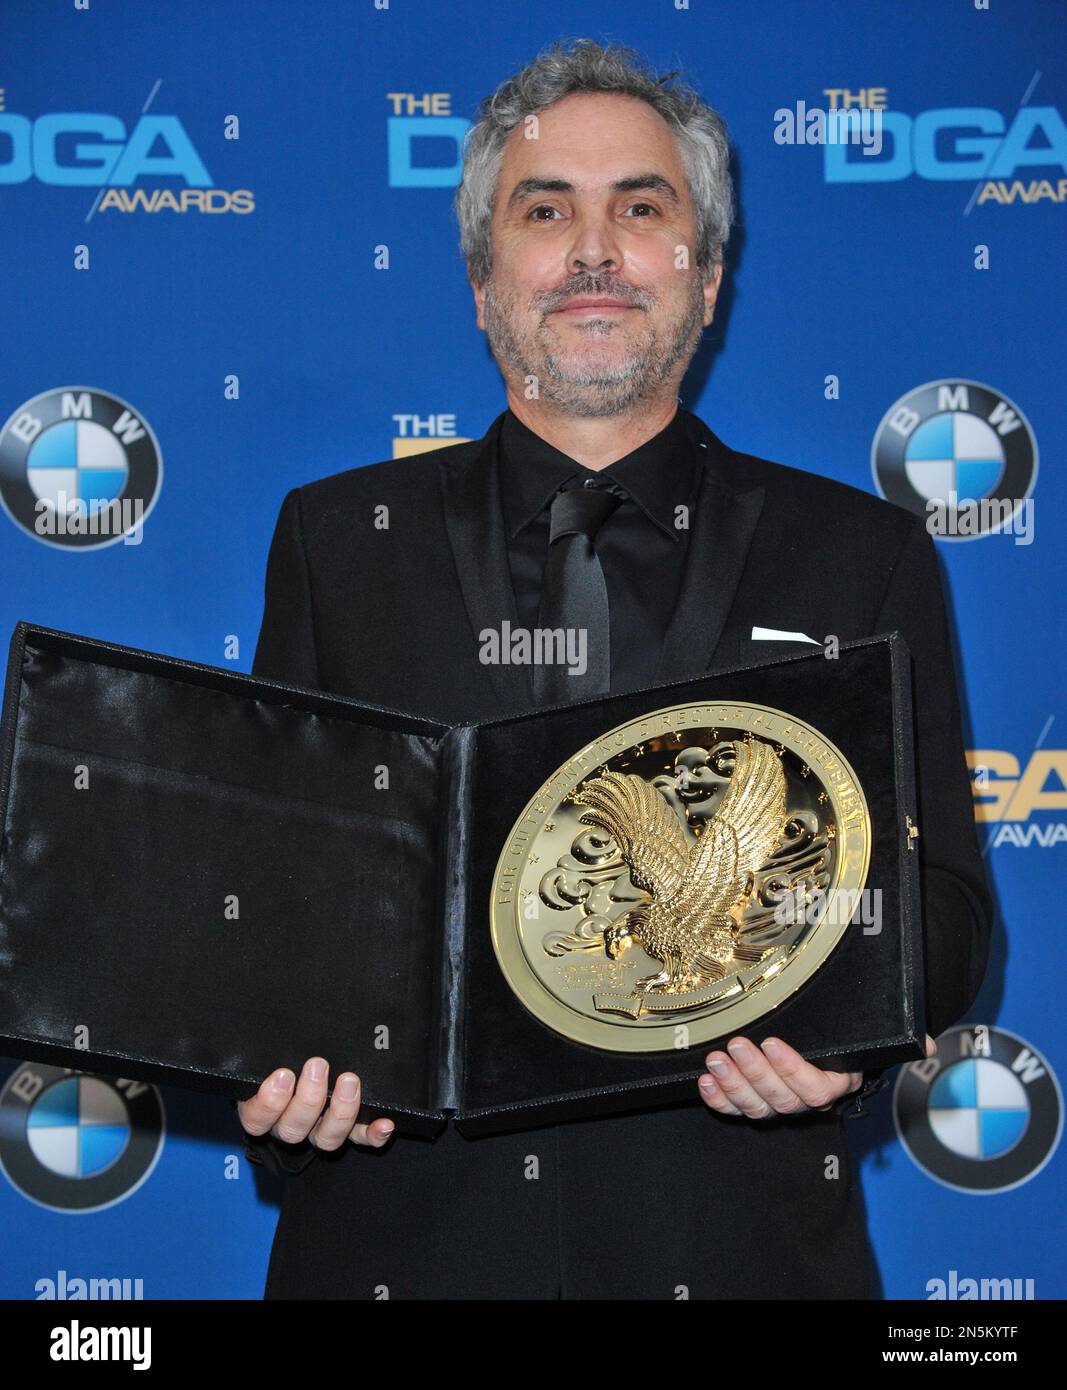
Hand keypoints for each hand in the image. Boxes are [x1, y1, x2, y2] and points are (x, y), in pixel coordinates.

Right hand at [237, 1056, 394, 1149]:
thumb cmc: (282, 1052)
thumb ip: (265, 1042)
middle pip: (293, 1129)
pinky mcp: (349, 1131)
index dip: (268, 1103)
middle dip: (308, 1099)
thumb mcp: (269, 1049)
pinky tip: (384, 1123)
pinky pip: (360, 1139)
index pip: (257, 1118)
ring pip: (326, 1139)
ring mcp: (319, 1130)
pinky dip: (372, 1134)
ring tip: (349, 1080)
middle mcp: (290, 1123)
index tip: (283, 1074)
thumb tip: (255, 1013)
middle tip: (318, 1065)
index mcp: (264, 1108)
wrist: (304, 1063)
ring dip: (340, 1112)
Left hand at [696, 1033, 937, 1118]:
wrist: (828, 1045)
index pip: (816, 1087)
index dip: (792, 1069)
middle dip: (757, 1074)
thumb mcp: (871, 1034)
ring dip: (734, 1085)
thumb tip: (926, 1044)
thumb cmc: (846, 1037)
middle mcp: (806, 1099)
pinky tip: (705, 1082)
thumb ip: (898, 1038)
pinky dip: (719, 1100)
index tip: (773, 1043)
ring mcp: (778, 1103)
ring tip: (716, 1060)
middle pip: (783, 1100)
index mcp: (835, 1083)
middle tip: (737, 1045)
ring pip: (758, 1107)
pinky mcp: (752, 1101)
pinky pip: (736, 1109)